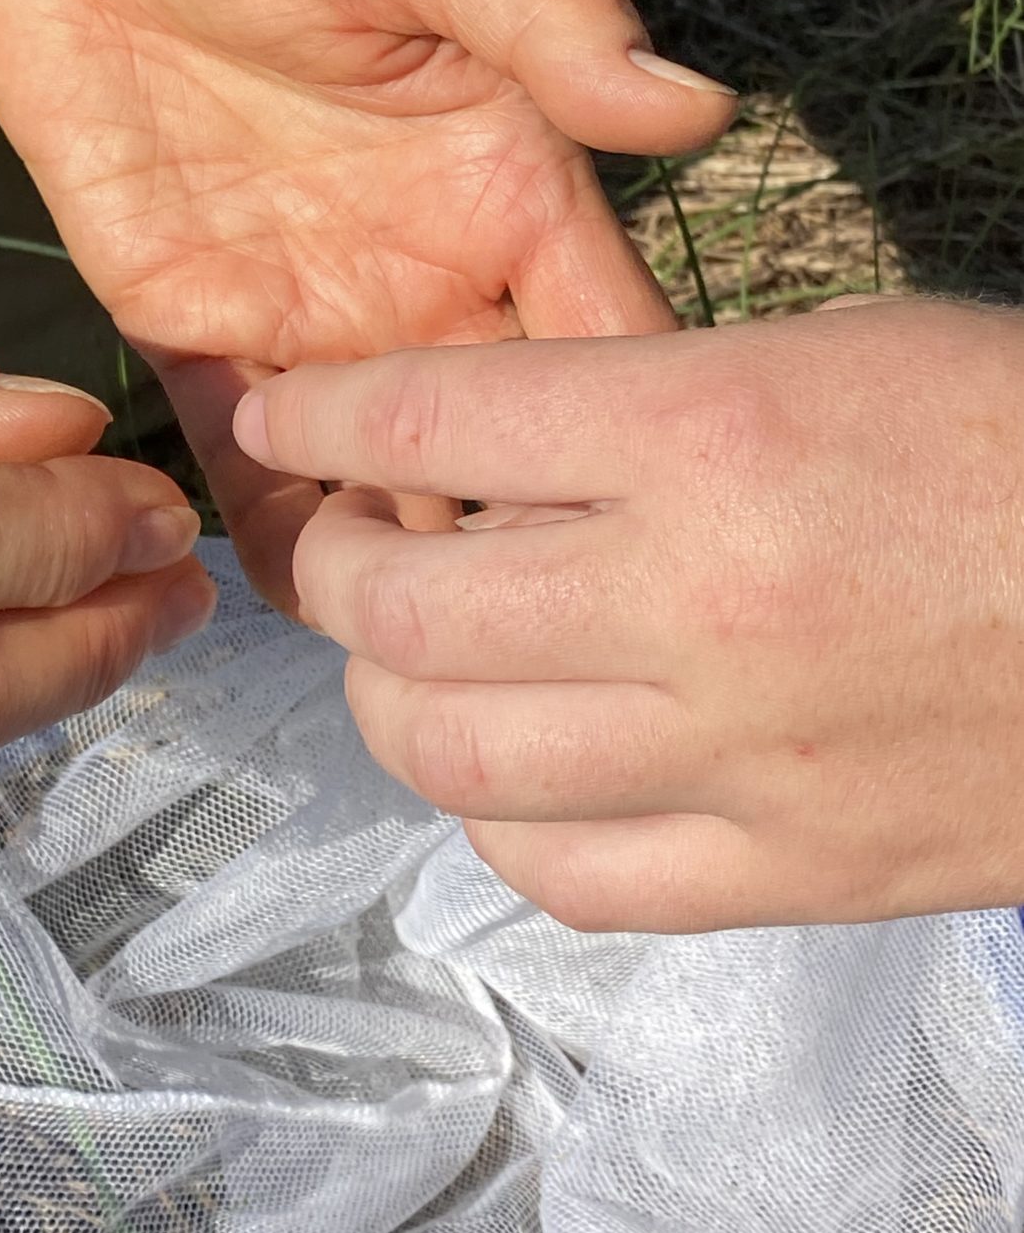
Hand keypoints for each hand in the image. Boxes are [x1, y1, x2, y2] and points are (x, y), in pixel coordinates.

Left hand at [0, 0, 733, 607]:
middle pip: (501, 444)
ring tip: (403, 652)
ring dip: (394, 560)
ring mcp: (310, 311)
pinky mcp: (193, 326)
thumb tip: (695, 104)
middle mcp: (425, 270)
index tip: (643, 550)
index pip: (602, 340)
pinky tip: (285, 600)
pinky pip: (245, 453)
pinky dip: (266, 527)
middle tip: (515, 648)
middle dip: (512, 542)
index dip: (626, 446)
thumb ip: (539, 16)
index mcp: (506, 183)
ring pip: (378, 474)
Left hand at [232, 297, 1023, 930]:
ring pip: (460, 761)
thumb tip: (495, 461)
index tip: (280, 417)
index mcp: (711, 432)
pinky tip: (516, 767)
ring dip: (390, 701)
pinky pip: (576, 879)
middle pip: (407, 609)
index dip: (324, 415)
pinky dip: (502, 821)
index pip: (440, 417)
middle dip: (331, 565)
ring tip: (404, 657)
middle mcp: (700, 603)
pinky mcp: (801, 874)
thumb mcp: (824, 353)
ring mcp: (746, 761)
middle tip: (345, 541)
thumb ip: (642, 403)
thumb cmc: (1010, 436)